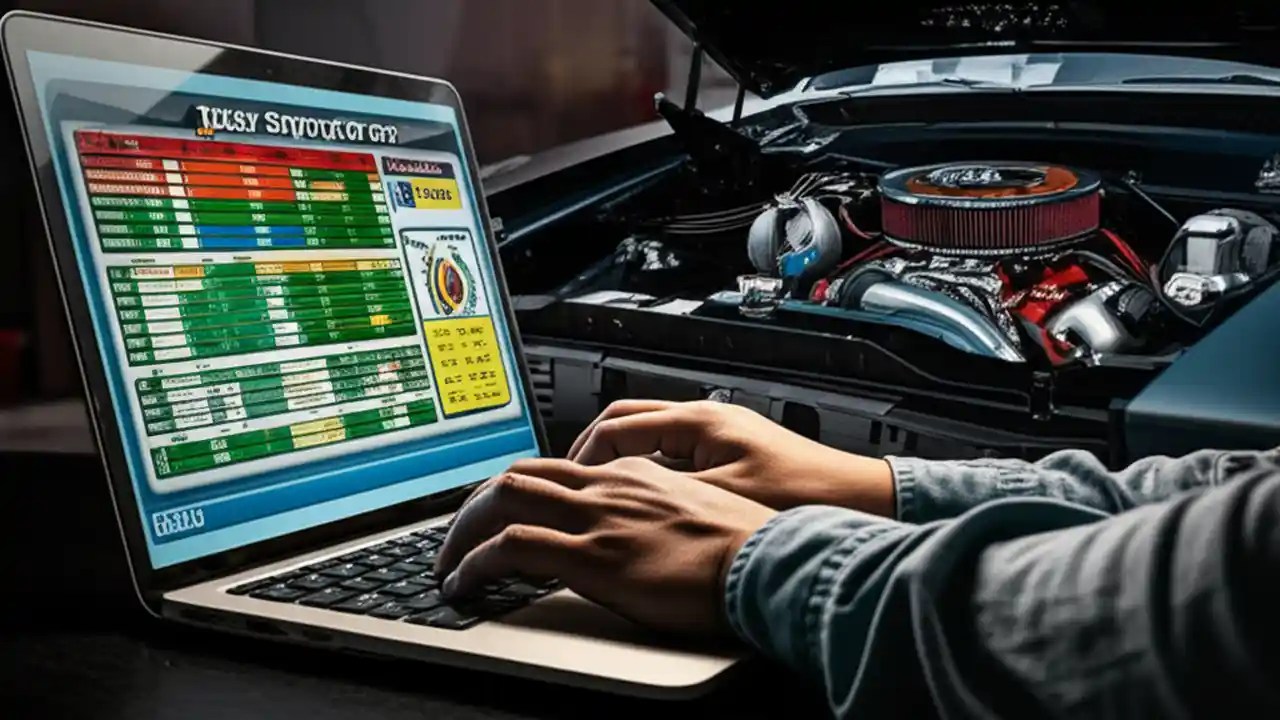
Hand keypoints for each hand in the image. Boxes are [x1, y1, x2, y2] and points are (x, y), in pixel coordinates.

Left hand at [435, 456, 776, 635]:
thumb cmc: (747, 548)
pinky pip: (510, 550)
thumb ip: (661, 516)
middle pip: (518, 474)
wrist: (770, 563)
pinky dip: (474, 564)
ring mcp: (597, 518)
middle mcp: (609, 486)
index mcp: (635, 475)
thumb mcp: (698, 518)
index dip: (519, 488)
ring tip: (447, 560)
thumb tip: (645, 535)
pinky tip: (462, 583)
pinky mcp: (592, 557)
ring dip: (463, 530)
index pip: (558, 468)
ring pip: (503, 500)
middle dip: (475, 503)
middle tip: (456, 533)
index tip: (501, 511)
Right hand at [568, 400, 895, 515]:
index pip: (616, 425)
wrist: (855, 500)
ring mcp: (721, 431)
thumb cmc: (801, 497)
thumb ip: (661, 495)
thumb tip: (614, 499)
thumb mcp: (717, 500)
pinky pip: (675, 450)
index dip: (583, 454)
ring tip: (605, 492)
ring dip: (623, 458)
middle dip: (594, 449)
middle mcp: (707, 417)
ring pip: (651, 434)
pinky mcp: (734, 449)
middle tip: (575, 481)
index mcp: (697, 421)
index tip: (569, 481)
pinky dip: (650, 468)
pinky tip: (651, 499)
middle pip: (628, 420)